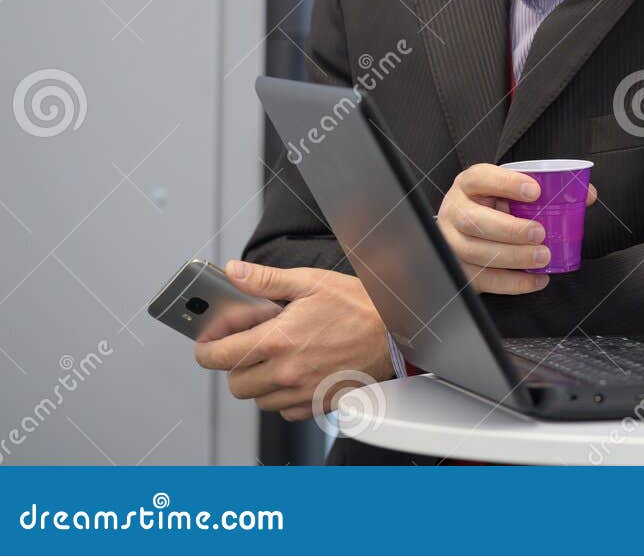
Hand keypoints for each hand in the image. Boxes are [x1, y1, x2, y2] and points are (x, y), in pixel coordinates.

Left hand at [194, 262, 392, 421]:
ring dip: (258, 381)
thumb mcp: (310, 282)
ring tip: (277, 357)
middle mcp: (286, 371)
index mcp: (278, 340)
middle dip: (234, 364)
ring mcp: (301, 392)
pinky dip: (282, 395)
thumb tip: (233, 273)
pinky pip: (283, 410)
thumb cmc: (360, 306)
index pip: (218, 356)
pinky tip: (296, 372)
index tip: (209, 340)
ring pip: (257, 399)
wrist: (397, 333)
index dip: (206, 347)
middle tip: (250, 345)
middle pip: (234, 383)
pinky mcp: (317, 404)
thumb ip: (265, 280)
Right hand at [436, 163, 598, 293]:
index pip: (481, 177)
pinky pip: (483, 280)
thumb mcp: (513, 190)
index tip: (535, 191)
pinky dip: (513, 283)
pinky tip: (536, 280)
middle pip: (475, 221)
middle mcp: (455, 211)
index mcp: (469, 184)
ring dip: (513, 257)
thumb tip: (586, 194)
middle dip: (510, 229)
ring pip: (476, 252)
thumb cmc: (496, 205)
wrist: (465, 229)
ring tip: (543, 257)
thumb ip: (548, 188)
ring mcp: (451, 242)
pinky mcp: (459, 269)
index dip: (506, 183)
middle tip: (540, 233)